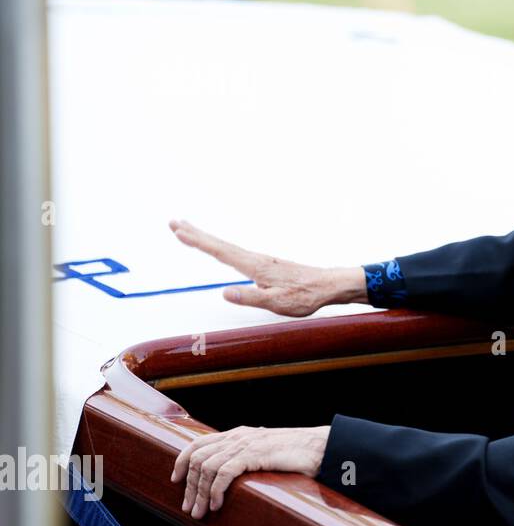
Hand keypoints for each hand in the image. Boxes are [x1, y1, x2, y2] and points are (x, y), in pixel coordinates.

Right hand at [169, 219, 362, 315]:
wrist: (327, 286)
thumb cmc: (304, 296)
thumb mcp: (277, 303)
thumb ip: (251, 297)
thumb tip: (223, 292)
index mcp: (254, 267)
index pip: (220, 252)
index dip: (198, 242)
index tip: (179, 231)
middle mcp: (255, 259)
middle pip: (219, 244)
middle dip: (195, 234)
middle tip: (173, 222)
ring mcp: (260, 260)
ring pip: (226, 247)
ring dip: (205, 238)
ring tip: (188, 230)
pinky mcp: (265, 265)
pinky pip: (235, 252)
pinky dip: (220, 247)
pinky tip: (219, 249)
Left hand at [170, 425, 329, 518]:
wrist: (321, 448)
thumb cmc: (298, 455)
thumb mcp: (267, 453)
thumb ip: (250, 458)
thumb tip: (235, 477)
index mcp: (239, 434)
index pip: (199, 443)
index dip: (182, 461)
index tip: (176, 480)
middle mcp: (238, 436)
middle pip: (198, 458)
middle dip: (189, 486)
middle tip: (189, 508)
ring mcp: (245, 444)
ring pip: (207, 467)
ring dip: (199, 493)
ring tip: (201, 512)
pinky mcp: (254, 454)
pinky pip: (222, 473)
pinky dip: (214, 490)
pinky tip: (217, 504)